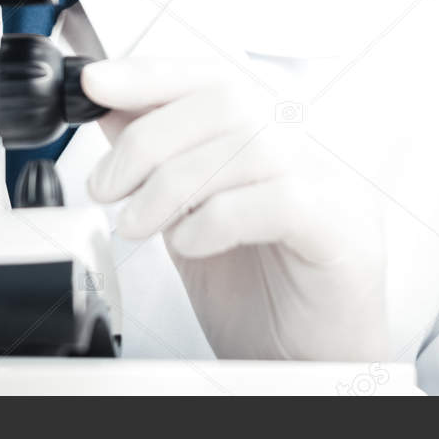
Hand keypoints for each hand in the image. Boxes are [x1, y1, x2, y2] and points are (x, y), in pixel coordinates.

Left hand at [83, 58, 388, 361]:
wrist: (309, 364)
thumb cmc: (263, 294)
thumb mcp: (191, 217)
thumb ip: (162, 163)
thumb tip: (111, 111)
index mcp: (272, 135)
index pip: (213, 76)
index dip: (151, 74)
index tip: (96, 83)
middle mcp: (307, 148)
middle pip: (228, 100)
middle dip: (148, 139)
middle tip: (107, 186)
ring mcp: (332, 184)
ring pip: (250, 145)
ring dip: (172, 183)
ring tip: (138, 223)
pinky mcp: (342, 228)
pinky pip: (280, 200)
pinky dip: (218, 218)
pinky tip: (190, 243)